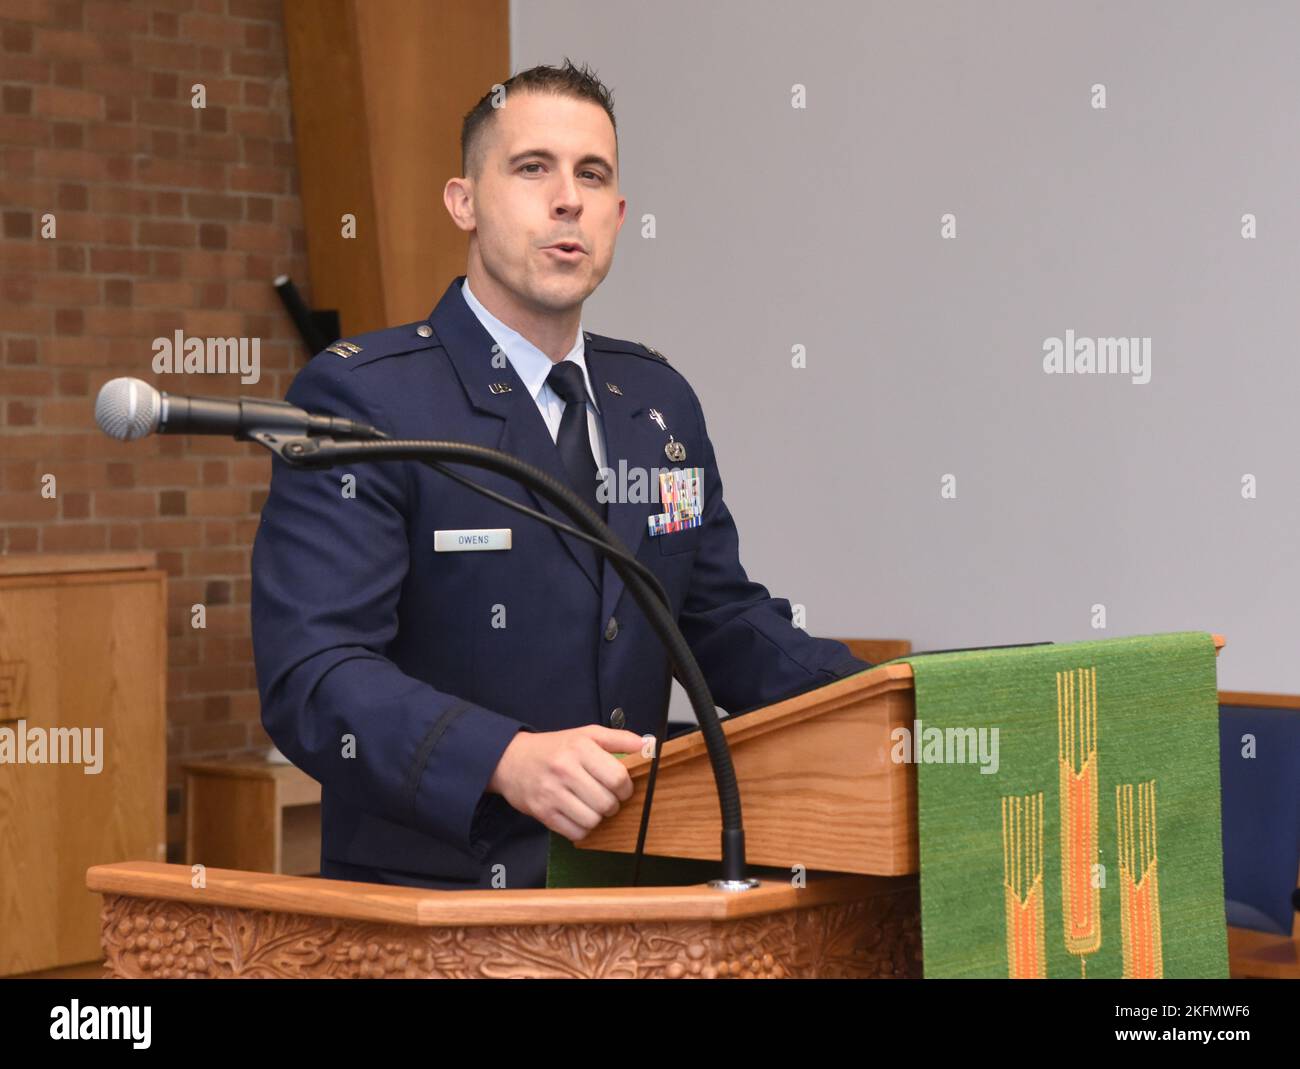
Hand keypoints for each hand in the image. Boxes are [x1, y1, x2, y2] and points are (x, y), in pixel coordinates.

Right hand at [486, 725, 650, 840]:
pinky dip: (583, 828)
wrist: (510, 760)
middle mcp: (565, 769)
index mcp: (580, 747)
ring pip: (593, 820)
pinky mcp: (542, 813)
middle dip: (613, 804)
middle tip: (606, 797)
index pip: (617, 777)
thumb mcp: (586, 734)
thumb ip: (618, 738)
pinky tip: (578, 814)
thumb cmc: (555, 748)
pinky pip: (576, 832)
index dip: (626, 787)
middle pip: (607, 802)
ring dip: (598, 817)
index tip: (622, 788)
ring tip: (591, 806)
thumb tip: (648, 746)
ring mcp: (552, 793)